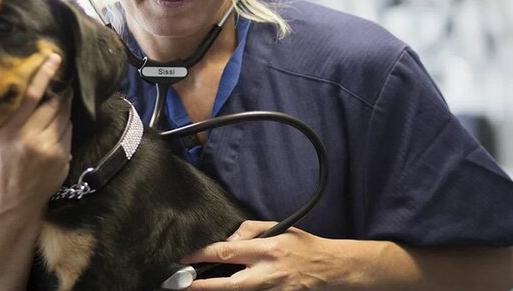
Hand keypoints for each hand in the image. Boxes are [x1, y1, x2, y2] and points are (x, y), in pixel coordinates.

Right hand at [0, 54, 72, 214]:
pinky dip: (66, 124)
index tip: (54, 58)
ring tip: (62, 95)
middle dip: (61, 88)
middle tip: (64, 74)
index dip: (44, 74)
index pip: (30, 95)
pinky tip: (60, 121)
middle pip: (53, 103)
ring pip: (64, 116)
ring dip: (65, 105)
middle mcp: (28, 138)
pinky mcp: (61, 157)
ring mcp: (47, 148)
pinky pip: (68, 131)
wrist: (12, 200)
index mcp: (7, 130)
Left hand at [183, 220, 363, 290]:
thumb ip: (250, 230)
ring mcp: (273, 290)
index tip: (185, 257)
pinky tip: (224, 289)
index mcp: (266, 250)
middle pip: (228, 284)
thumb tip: (227, 239)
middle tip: (182, 284)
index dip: (202, 255)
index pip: (226, 253)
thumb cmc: (303, 246)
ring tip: (197, 287)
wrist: (330, 268)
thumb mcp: (278, 229)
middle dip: (202, 285)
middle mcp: (267, 273)